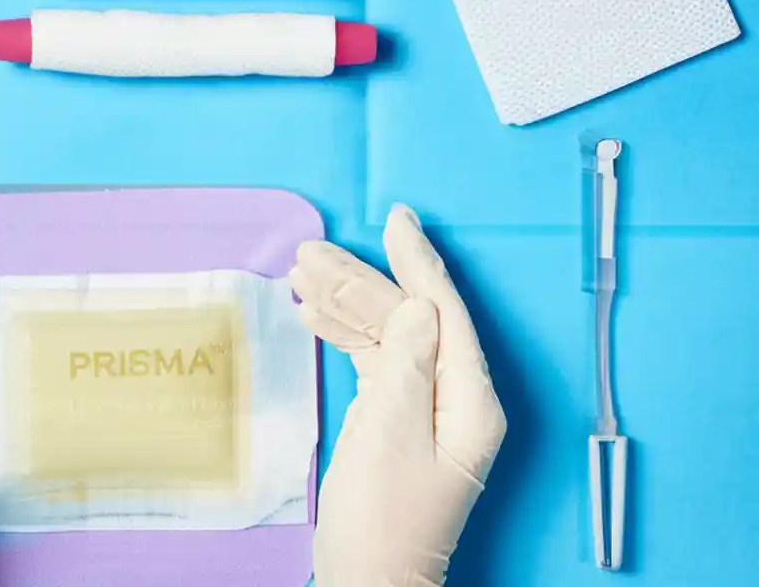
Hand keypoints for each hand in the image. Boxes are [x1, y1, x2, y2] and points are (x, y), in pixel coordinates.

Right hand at [291, 206, 505, 585]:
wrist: (369, 580)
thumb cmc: (383, 518)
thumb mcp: (390, 433)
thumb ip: (404, 362)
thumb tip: (415, 306)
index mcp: (468, 400)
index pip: (443, 313)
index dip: (418, 262)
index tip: (396, 219)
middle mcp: (453, 398)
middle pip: (409, 320)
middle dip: (361, 282)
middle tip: (310, 253)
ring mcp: (425, 409)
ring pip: (387, 337)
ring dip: (346, 304)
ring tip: (301, 273)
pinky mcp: (396, 421)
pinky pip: (375, 363)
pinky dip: (345, 336)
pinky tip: (315, 316)